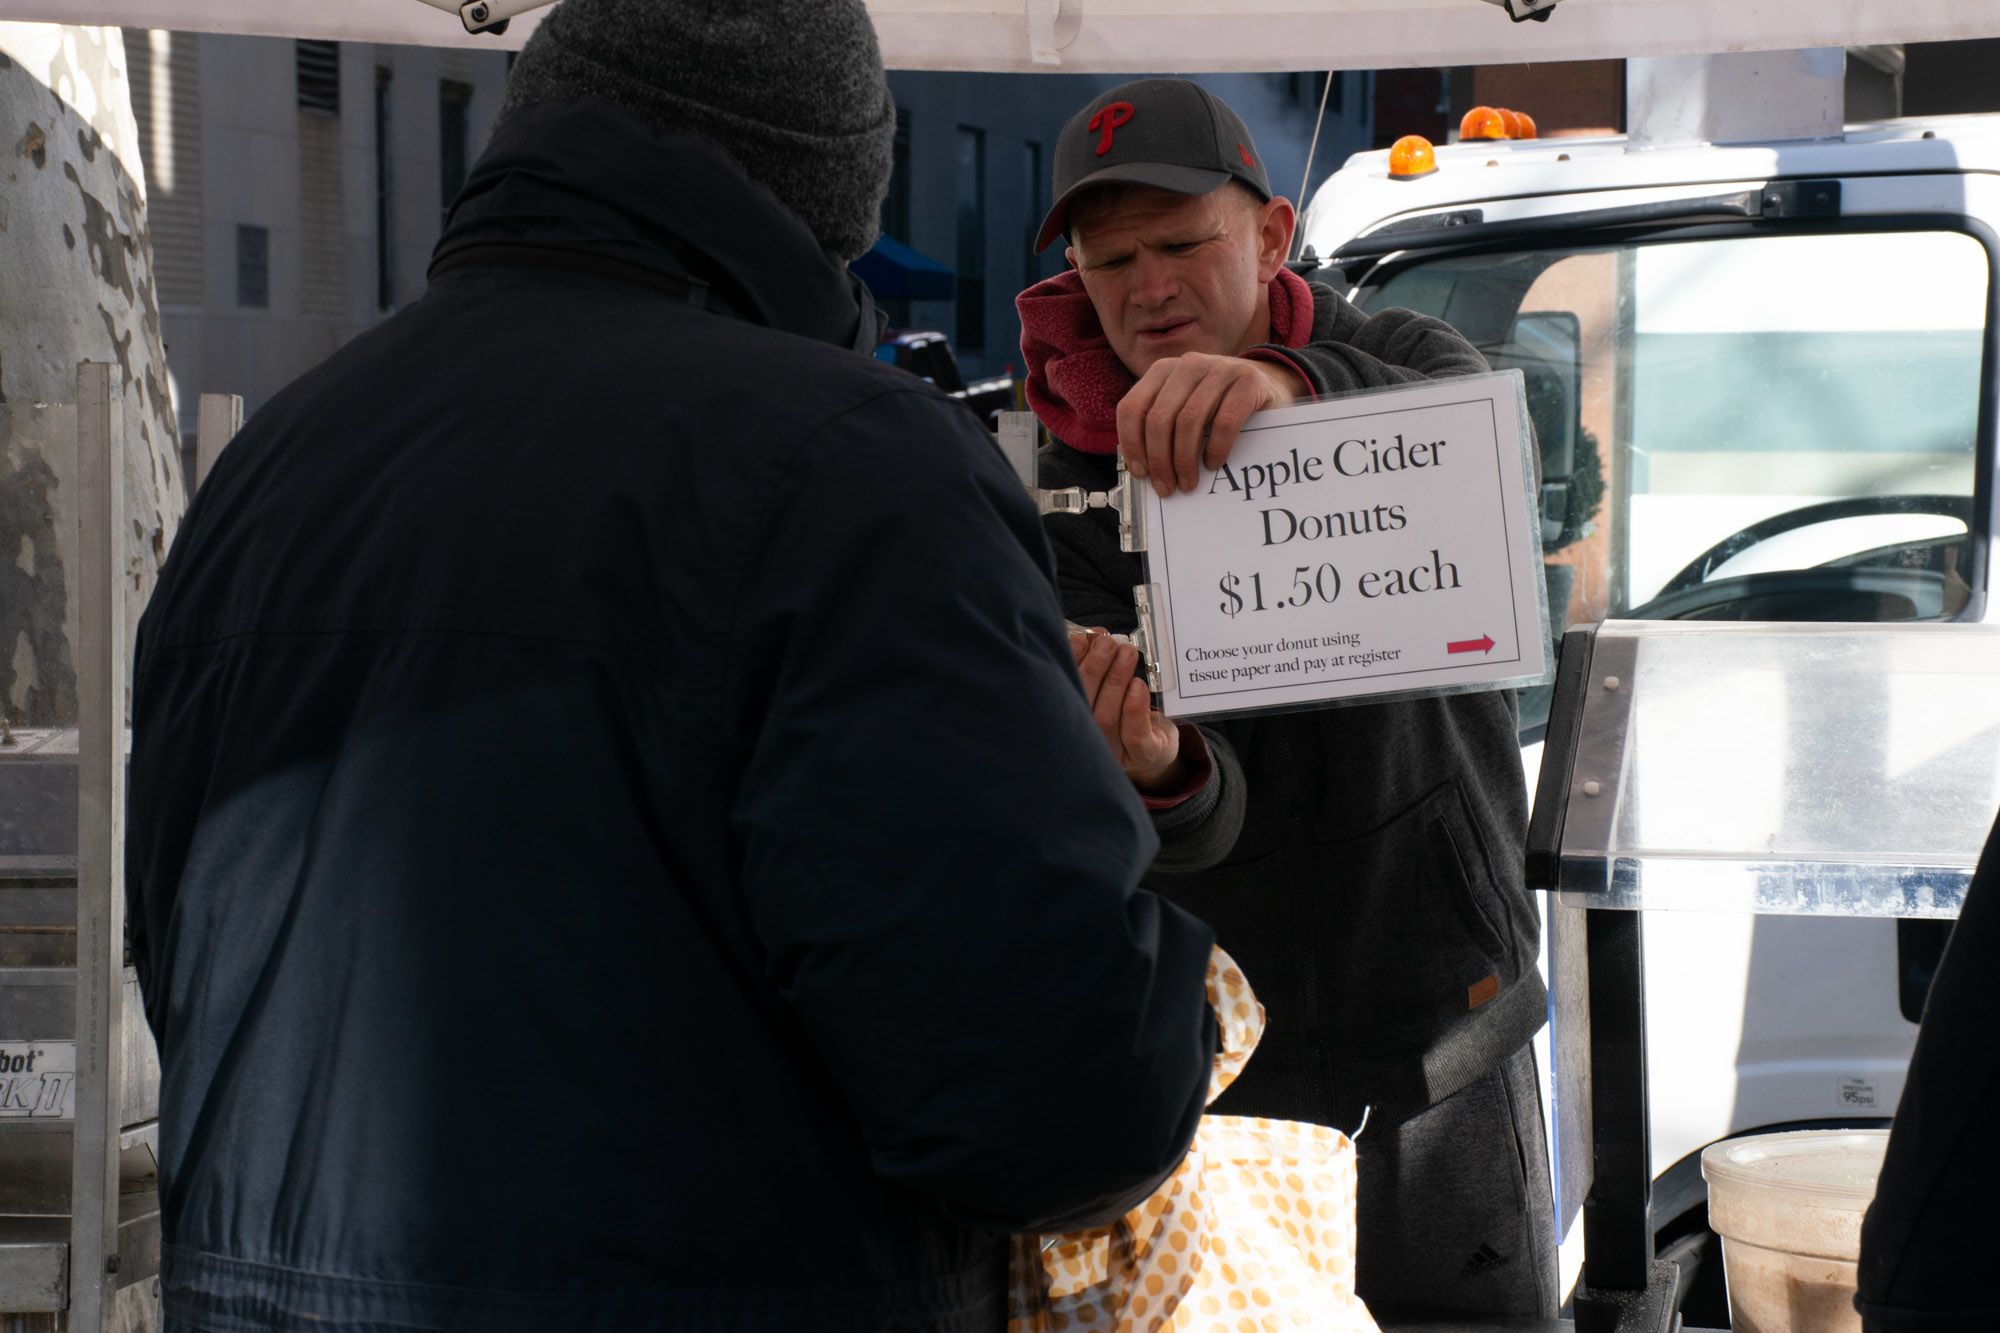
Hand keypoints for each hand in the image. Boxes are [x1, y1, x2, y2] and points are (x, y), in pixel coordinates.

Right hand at [1070, 630, 1186, 793]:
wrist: (1156, 747)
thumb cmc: (1126, 712)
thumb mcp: (1108, 688)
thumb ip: (1098, 663)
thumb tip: (1096, 634)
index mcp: (1071, 719)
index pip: (1065, 690)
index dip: (1071, 662)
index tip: (1080, 638)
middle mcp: (1085, 740)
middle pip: (1085, 703)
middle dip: (1094, 668)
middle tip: (1107, 643)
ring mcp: (1113, 751)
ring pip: (1107, 717)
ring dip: (1115, 680)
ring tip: (1127, 653)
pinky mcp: (1141, 755)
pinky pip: (1134, 734)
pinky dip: (1134, 707)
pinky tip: (1138, 686)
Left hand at [1117, 353, 1301, 497]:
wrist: (1269, 385)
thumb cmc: (1219, 406)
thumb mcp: (1184, 408)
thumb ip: (1161, 427)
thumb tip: (1142, 468)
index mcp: (1163, 370)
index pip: (1132, 407)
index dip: (1132, 444)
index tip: (1141, 472)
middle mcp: (1188, 365)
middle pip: (1159, 418)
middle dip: (1159, 460)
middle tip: (1167, 488)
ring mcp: (1219, 368)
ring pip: (1188, 420)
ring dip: (1184, 460)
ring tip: (1188, 482)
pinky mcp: (1248, 380)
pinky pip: (1225, 421)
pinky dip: (1216, 447)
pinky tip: (1213, 463)